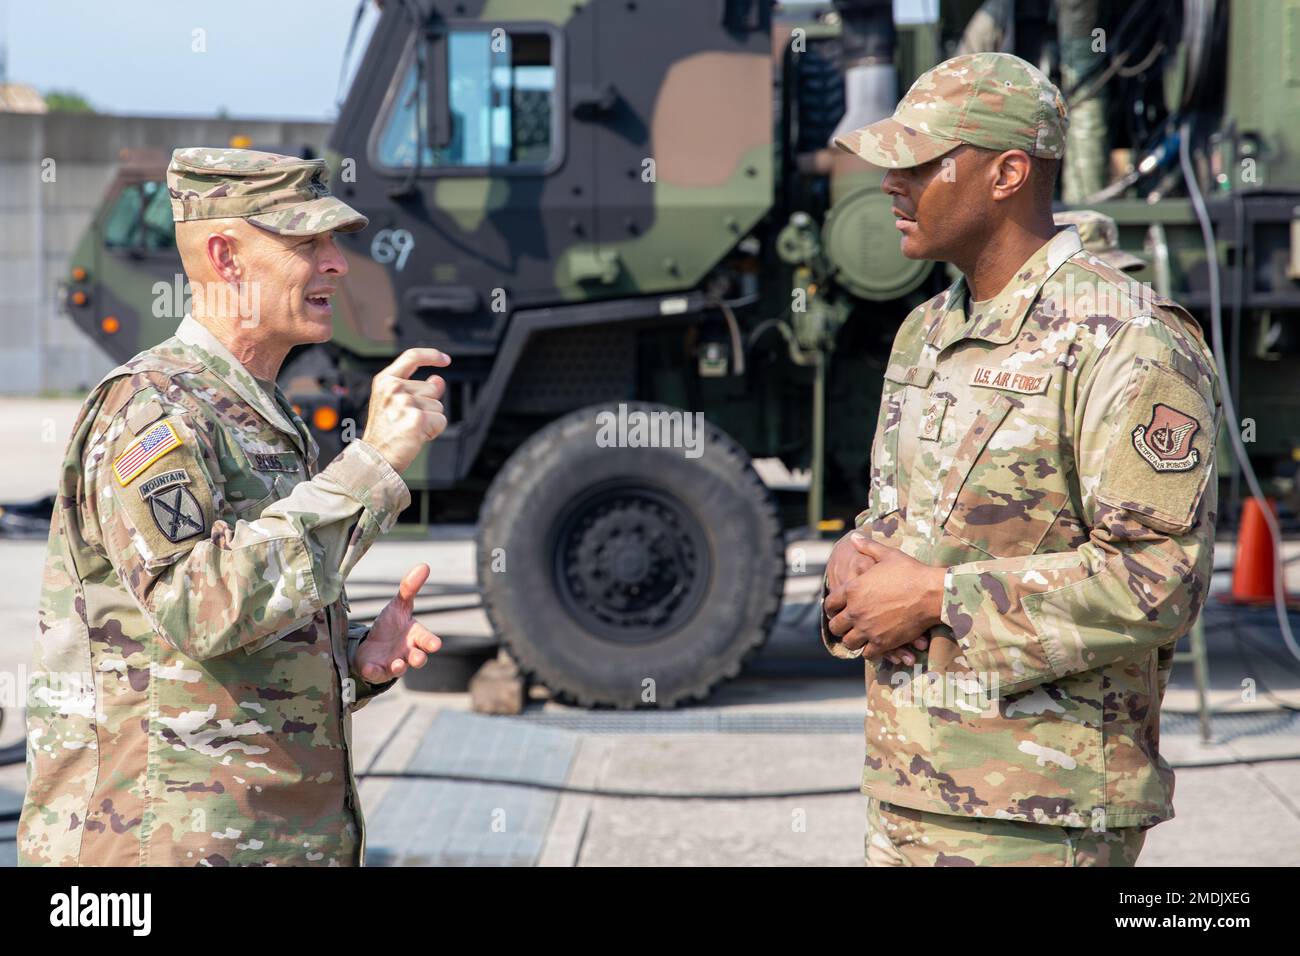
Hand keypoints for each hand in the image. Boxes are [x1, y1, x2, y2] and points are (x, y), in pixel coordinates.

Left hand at [355, 563, 442, 682]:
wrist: (371, 646)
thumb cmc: (390, 626)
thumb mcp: (399, 605)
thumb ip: (410, 588)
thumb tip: (424, 565)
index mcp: (415, 637)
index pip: (427, 639)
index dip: (430, 642)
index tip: (435, 644)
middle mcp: (407, 652)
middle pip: (418, 658)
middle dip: (419, 658)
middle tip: (419, 657)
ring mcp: (393, 663)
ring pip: (400, 669)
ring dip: (399, 667)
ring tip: (397, 665)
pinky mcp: (377, 670)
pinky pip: (377, 673)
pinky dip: (374, 672)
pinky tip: (370, 668)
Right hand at [360, 348, 451, 472]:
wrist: (375, 457)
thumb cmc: (385, 433)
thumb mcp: (395, 404)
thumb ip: (417, 389)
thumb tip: (438, 379)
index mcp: (385, 381)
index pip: (411, 357)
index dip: (431, 356)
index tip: (445, 359)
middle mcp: (394, 388)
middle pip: (431, 388)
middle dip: (428, 405)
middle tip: (408, 420)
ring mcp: (405, 403)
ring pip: (438, 406)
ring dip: (430, 419)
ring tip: (410, 429)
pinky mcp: (417, 418)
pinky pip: (440, 420)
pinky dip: (434, 431)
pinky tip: (417, 436)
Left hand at [824, 539, 945, 661]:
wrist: (932, 592)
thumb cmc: (911, 571)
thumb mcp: (887, 554)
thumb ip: (867, 547)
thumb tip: (854, 537)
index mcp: (853, 589)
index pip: (830, 603)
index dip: (831, 607)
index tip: (834, 610)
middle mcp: (856, 610)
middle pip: (836, 626)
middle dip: (839, 626)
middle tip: (845, 626)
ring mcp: (868, 628)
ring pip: (849, 642)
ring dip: (852, 640)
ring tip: (857, 637)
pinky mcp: (882, 642)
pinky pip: (867, 654)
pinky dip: (869, 652)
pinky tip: (873, 647)